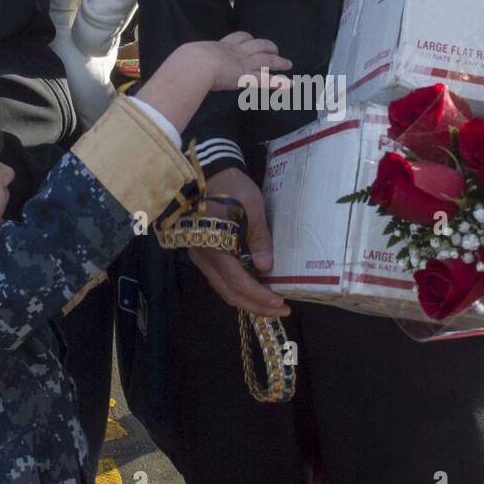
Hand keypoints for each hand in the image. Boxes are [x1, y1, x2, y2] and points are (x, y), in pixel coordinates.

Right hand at [189, 167, 290, 317]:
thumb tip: (265, 268)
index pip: (237, 280)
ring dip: (248, 300)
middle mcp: (204, 257)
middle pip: (229, 292)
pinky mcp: (205, 254)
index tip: (280, 302)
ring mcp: (202, 257)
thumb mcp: (251, 204)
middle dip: (256, 305)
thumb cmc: (231, 186)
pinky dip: (239, 290)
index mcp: (214, 245)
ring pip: (224, 289)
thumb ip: (258, 236)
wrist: (206, 172)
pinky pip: (222, 280)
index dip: (259, 295)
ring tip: (272, 305)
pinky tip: (257, 290)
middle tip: (281, 310)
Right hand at [191, 31, 292, 91]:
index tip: (252, 39)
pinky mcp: (247, 76)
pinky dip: (280, 82)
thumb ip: (191, 61)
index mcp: (222, 46)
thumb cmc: (188, 61)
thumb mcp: (190, 56)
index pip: (239, 37)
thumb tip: (179, 68)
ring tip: (288, 64)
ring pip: (266, 59)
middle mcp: (236, 52)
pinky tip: (290, 84)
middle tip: (276, 49)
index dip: (247, 38)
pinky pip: (267, 80)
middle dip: (268, 46)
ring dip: (279, 61)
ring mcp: (243, 63)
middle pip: (257, 45)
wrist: (195, 64)